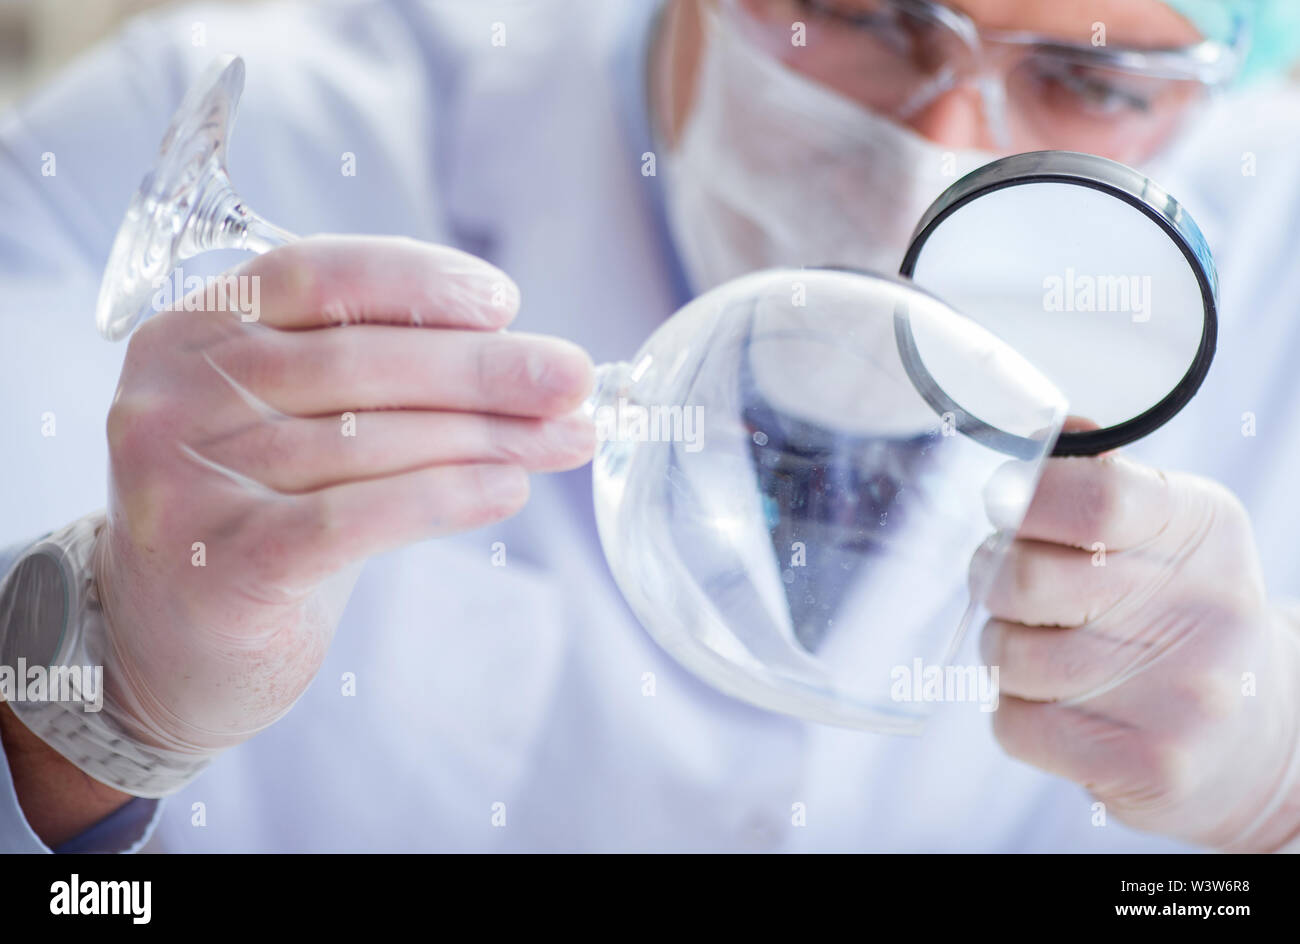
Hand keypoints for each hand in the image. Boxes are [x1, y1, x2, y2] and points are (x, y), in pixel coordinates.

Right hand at [97, 235, 593, 771]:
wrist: (170, 646)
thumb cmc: (261, 515)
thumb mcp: (298, 423)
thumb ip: (382, 379)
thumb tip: (530, 362)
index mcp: (193, 332)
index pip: (319, 276)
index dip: (419, 282)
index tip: (504, 302)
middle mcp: (174, 394)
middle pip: (359, 361)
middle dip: (485, 368)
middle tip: (574, 377)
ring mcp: (184, 478)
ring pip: (368, 438)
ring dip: (488, 436)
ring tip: (567, 439)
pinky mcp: (219, 561)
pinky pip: (353, 517)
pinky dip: (444, 498)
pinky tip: (508, 490)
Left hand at [976, 452, 1299, 849]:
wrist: (1252, 734)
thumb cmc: (1178, 612)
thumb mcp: (1165, 528)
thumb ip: (1100, 481)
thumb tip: (1048, 432)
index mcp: (1199, 530)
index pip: (1092, 498)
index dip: (1024, 498)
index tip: (1006, 505)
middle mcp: (1203, 611)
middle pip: (1025, 578)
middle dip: (993, 578)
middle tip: (1008, 584)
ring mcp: (1180, 695)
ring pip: (1007, 655)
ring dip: (1004, 648)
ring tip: (1044, 648)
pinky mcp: (1147, 764)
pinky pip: (1013, 723)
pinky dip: (1016, 711)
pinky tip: (1059, 705)